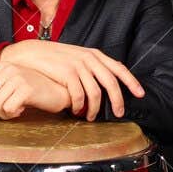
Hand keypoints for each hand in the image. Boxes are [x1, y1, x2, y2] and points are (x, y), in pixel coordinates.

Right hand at [0, 40, 144, 119]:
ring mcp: (78, 65)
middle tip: (119, 113)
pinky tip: (77, 111)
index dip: (131, 82)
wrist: (32, 54)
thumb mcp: (77, 57)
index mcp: (95, 55)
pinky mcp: (67, 73)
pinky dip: (80, 106)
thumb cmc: (55, 59)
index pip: (119, 68)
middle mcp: (89, 58)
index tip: (140, 94)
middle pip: (111, 82)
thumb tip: (106, 80)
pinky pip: (79, 95)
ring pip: (95, 92)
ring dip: (95, 108)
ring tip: (91, 117)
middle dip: (117, 100)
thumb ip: (92, 66)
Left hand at [0, 62, 68, 119]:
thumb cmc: (36, 90)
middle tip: (5, 112)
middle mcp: (9, 69)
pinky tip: (22, 109)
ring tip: (14, 111)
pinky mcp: (26, 89)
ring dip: (3, 114)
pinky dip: (13, 114)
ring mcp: (18, 78)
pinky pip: (8, 108)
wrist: (59, 92)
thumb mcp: (11, 87)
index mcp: (3, 66)